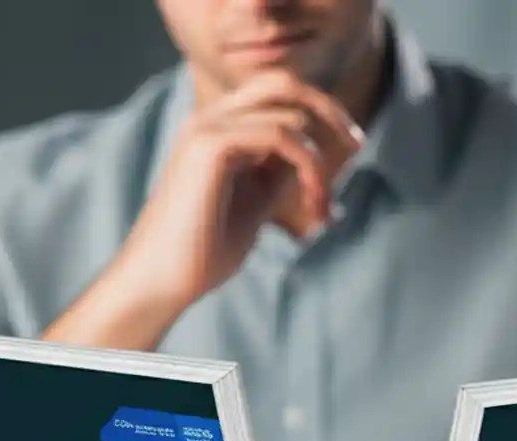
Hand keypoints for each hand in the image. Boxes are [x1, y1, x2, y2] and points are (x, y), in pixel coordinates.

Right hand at [123, 68, 364, 301]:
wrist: (160, 283)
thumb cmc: (203, 252)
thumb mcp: (256, 202)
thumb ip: (280, 173)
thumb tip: (317, 155)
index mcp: (217, 128)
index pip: (279, 92)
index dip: (322, 113)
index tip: (351, 149)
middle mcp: (209, 119)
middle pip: (284, 82)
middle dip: (329, 111)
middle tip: (357, 146)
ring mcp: (207, 128)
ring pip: (290, 112)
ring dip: (322, 160)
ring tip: (322, 206)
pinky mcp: (210, 147)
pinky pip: (282, 135)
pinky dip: (309, 167)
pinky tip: (312, 205)